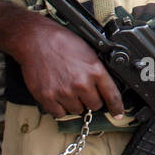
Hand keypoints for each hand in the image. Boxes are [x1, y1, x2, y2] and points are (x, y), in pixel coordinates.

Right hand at [11, 16, 125, 119]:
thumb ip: (97, 71)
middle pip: (95, 106)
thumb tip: (103, 86)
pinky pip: (59, 113)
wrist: (36, 40)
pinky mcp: (48, 97)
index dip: (117, 107)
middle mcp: (81, 83)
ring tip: (67, 88)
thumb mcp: (88, 52)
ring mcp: (64, 92)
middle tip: (82, 90)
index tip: (118, 114)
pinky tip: (57, 95)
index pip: (111, 95)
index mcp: (94, 70)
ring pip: (77, 110)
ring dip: (74, 103)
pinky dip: (59, 107)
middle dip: (90, 99)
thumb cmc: (61, 42)